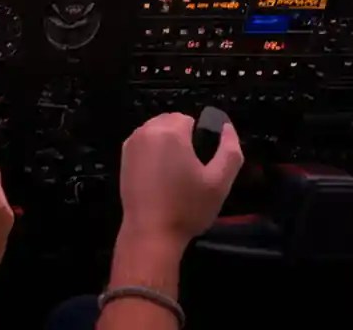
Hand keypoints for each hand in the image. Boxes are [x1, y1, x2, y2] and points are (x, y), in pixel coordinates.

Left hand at [118, 113, 242, 249]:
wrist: (151, 232)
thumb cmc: (187, 207)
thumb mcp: (220, 181)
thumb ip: (229, 150)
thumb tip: (227, 127)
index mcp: (170, 132)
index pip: (189, 119)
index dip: (200, 138)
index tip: (202, 162)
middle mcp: (146, 131)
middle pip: (171, 122)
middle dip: (182, 138)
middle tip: (191, 169)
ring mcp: (131, 144)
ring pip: (156, 131)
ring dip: (167, 143)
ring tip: (176, 173)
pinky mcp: (123, 157)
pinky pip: (144, 143)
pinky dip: (153, 152)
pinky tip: (160, 176)